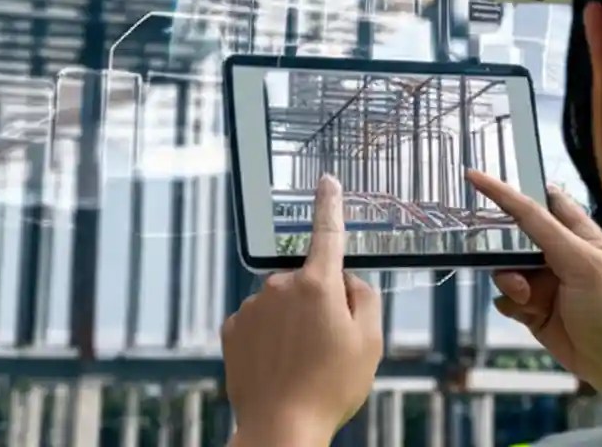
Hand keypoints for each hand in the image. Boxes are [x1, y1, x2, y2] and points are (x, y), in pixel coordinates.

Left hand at [222, 175, 382, 446]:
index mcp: (318, 284)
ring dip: (292, 324)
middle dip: (320, 303)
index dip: (330, 205)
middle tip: (329, 347)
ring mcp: (252, 306)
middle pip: (308, 282)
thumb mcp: (369, 343)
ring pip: (282, 305)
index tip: (327, 180)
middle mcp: (280, 286)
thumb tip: (348, 280)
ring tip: (302, 365)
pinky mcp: (232, 328)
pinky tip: (278, 366)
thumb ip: (364, 299)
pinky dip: (269, 338)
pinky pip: (258, 322)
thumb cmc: (330, 388)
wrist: (280, 427)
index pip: (328, 233)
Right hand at [467, 170, 601, 410]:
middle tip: (495, 252)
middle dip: (501, 246)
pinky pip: (507, 299)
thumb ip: (547, 232)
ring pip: (506, 270)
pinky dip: (509, 303)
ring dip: (508, 280)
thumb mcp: (583, 263)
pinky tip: (525, 312)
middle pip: (514, 237)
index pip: (540, 201)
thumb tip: (518, 201)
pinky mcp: (537, 313)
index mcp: (578, 236)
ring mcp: (547, 285)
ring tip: (524, 296)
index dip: (510, 190)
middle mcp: (560, 257)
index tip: (476, 177)